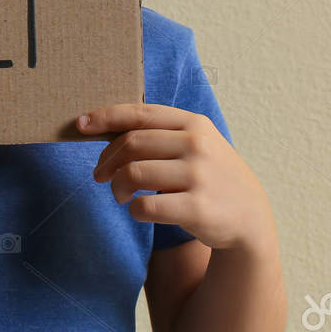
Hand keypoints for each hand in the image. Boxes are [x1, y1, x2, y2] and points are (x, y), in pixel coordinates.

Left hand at [79, 103, 275, 254]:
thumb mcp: (197, 144)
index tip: (81, 125)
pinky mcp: (196, 208)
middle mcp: (197, 145)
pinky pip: (146, 206)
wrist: (249, 218)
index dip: (106, 117)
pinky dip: (134, 209)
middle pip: (131, 144)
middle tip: (99, 175)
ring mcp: (198, 176)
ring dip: (117, 187)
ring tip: (120, 195)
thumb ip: (161, 134)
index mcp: (194, 124)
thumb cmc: (211, 177)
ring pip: (133, 174)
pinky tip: (139, 211)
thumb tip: (105, 127)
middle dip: (106, 160)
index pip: (140, 114)